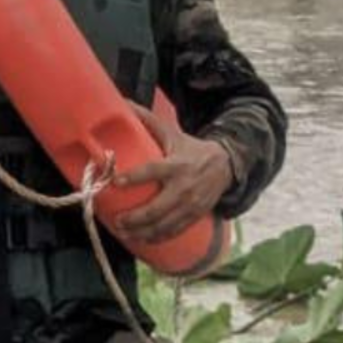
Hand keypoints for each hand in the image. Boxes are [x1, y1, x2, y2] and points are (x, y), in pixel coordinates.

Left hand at [109, 103, 232, 243]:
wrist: (226, 165)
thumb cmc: (191, 149)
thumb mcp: (172, 133)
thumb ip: (147, 121)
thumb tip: (123, 102)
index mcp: (176, 165)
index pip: (152, 171)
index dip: (134, 177)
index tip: (116, 181)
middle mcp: (184, 187)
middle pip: (156, 208)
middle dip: (135, 218)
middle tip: (117, 220)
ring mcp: (190, 205)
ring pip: (164, 225)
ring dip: (142, 232)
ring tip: (125, 233)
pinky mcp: (195, 217)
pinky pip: (174, 232)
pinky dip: (156, 239)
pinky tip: (141, 240)